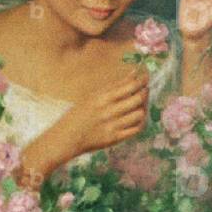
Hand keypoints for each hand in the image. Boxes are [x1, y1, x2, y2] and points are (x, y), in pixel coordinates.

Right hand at [19, 71, 148, 185]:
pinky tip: (138, 118)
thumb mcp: (92, 96)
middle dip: (145, 93)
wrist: (66, 138)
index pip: (129, 86)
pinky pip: (136, 129)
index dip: (141, 80)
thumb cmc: (79, 114)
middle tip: (145, 90)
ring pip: (139, 114)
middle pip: (137, 99)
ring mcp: (113, 126)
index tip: (146, 76)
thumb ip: (114, 86)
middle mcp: (108, 111)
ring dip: (143, 108)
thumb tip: (134, 73)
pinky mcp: (115, 138)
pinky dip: (141, 122)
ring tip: (141, 104)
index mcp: (102, 98)